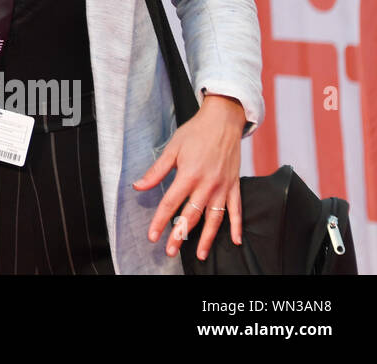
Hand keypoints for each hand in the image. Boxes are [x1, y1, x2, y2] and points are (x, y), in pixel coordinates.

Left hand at [134, 94, 246, 260]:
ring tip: (201, 255)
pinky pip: (236, 210)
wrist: (223, 121)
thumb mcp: (172, 149)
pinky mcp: (234, 185)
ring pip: (214, 218)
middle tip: (171, 251)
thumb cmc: (195, 133)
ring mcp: (222, 186)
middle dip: (180, 236)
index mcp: (189, 175)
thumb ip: (156, 171)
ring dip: (207, 238)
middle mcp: (207, 184)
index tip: (152, 236)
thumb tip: (138, 186)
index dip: (160, 221)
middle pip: (191, 216)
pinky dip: (237, 226)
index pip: (171, 203)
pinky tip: (235, 240)